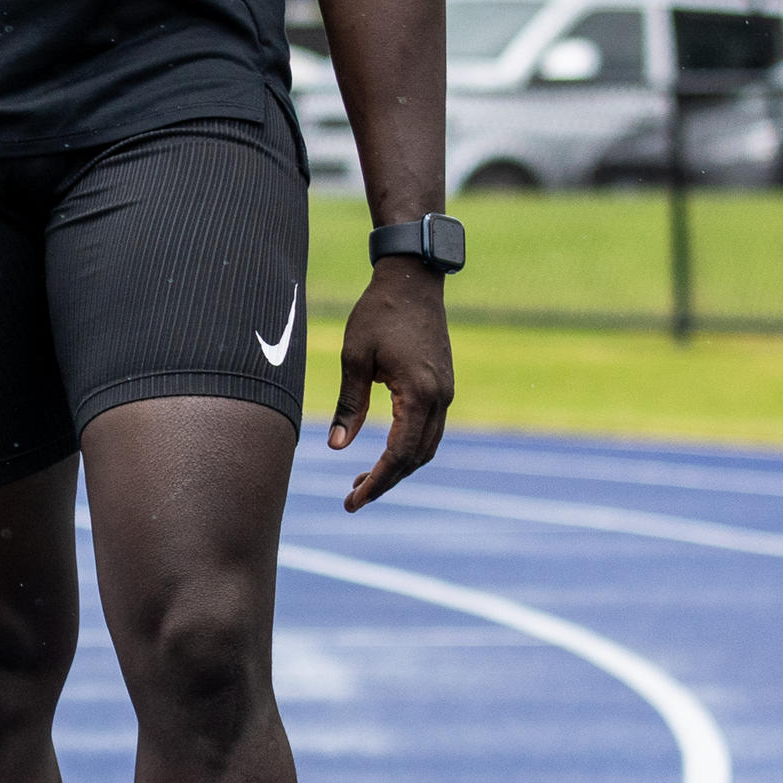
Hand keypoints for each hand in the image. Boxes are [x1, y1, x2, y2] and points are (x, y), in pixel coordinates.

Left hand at [329, 256, 453, 507]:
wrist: (412, 281)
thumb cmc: (378, 314)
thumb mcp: (354, 358)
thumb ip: (348, 405)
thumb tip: (337, 447)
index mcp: (419, 394)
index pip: (399, 454)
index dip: (378, 481)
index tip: (354, 500)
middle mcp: (440, 398)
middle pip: (416, 458)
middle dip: (386, 481)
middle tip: (353, 499)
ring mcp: (445, 392)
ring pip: (426, 447)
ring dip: (398, 468)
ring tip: (362, 481)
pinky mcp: (442, 385)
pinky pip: (429, 429)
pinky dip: (409, 448)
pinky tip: (384, 453)